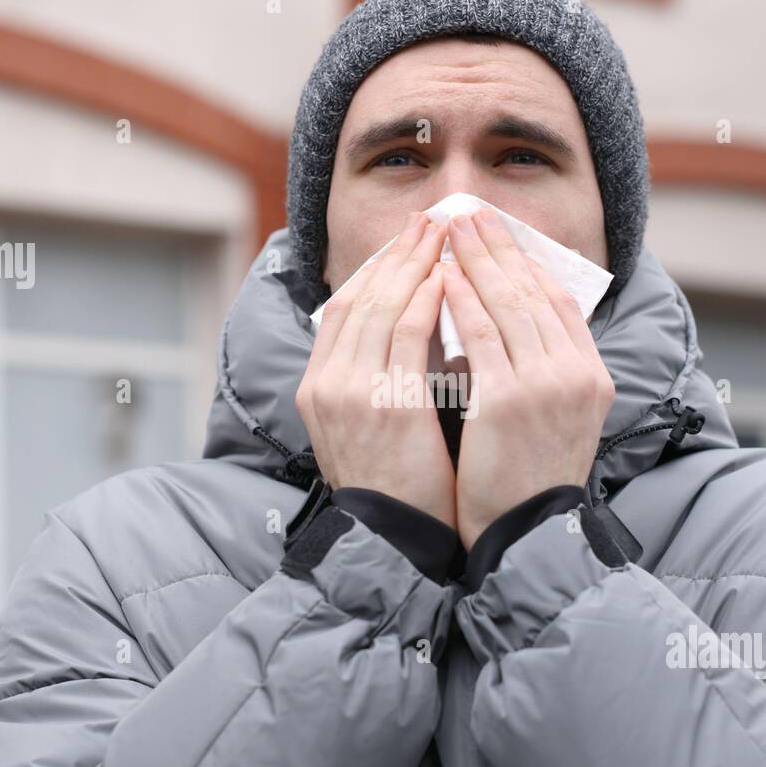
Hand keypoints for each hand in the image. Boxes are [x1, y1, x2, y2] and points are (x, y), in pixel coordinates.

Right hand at [296, 211, 456, 528]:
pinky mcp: (386, 407)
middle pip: (359, 298)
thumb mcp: (369, 427)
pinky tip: (448, 278)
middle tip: (430, 222)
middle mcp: (325, 384)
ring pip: (380, 307)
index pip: (343, 308)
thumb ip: (376, 379)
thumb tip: (409, 331)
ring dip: (414, 265)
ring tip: (445, 236)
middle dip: (397, 255)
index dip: (377, 270)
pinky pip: (405, 337)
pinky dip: (426, 301)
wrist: (393, 544)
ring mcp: (351, 394)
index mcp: (317, 388)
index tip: (408, 243)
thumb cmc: (396, 488)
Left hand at [443, 209, 615, 549]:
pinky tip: (442, 277)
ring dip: (475, 262)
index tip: (497, 234)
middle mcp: (576, 374)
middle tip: (467, 214)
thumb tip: (511, 325)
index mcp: (592, 376)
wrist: (527, 535)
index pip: (557, 302)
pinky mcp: (510, 401)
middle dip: (496, 248)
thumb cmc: (528, 480)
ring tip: (447, 231)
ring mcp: (547, 385)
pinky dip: (461, 301)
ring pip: (507, 306)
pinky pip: (481, 337)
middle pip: (531, 293)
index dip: (525, 262)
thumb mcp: (555, 420)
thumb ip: (543, 371)